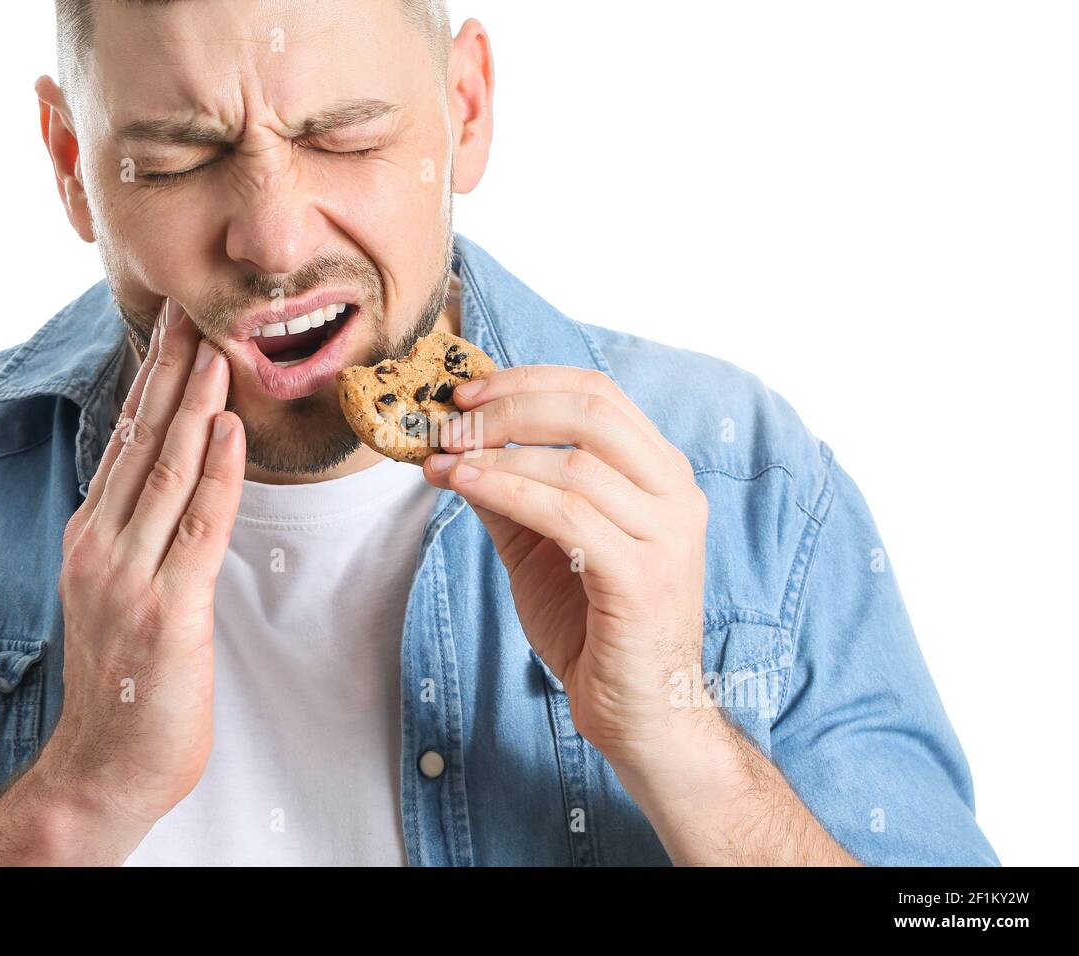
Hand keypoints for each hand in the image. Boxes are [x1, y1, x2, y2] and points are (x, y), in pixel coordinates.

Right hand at [43, 298, 243, 834]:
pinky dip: (217, 473)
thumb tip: (175, 479)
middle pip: (140, 440)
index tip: (172, 328)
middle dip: (168, 371)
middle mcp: (101, 542)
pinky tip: (229, 429)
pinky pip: (196, 526)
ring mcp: (128, 574)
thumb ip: (140, 532)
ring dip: (194, 405)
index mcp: (92, 532)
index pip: (126, 439)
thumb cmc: (125, 678)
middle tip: (191, 309)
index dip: (151, 381)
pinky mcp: (166, 607)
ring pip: (167, 471)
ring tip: (216, 349)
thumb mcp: (117, 589)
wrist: (105, 762)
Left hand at [423, 366, 707, 763]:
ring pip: (572, 463)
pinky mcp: (642, 577)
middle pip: (591, 410)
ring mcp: (666, 535)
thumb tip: (454, 449)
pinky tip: (466, 487)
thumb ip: (512, 495)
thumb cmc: (596, 629)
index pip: (598, 393)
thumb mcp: (544, 547)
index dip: (528, 381)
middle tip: (451, 422)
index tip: (467, 392)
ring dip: (495, 455)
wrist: (641, 711)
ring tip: (445, 461)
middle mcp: (674, 494)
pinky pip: (566, 514)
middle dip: (509, 407)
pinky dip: (507, 492)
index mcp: (659, 474)